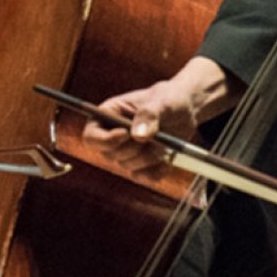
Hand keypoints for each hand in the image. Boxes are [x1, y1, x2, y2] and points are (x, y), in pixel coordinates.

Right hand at [81, 58, 232, 176]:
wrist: (185, 109)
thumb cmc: (169, 98)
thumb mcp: (161, 101)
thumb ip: (149, 115)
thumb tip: (138, 136)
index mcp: (107, 115)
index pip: (91, 137)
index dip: (105, 140)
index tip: (127, 134)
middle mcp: (111, 136)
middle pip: (109, 155)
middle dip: (134, 148)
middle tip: (155, 134)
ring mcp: (125, 152)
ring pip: (128, 166)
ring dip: (149, 156)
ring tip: (164, 140)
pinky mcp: (140, 165)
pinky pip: (142, 177)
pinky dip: (156, 171)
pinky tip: (167, 161)